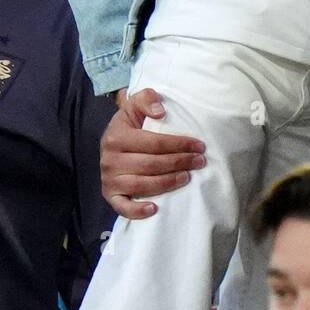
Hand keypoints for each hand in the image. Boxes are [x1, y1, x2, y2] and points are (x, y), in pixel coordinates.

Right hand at [100, 87, 205, 218]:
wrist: (110, 142)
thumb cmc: (130, 125)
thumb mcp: (135, 106)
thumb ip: (146, 99)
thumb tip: (160, 111)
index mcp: (116, 136)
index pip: (154, 143)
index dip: (179, 144)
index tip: (199, 146)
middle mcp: (110, 159)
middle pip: (151, 164)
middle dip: (179, 162)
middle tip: (200, 162)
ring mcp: (109, 179)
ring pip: (142, 185)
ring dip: (168, 183)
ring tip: (187, 177)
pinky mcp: (110, 195)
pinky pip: (122, 207)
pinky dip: (137, 211)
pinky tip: (155, 209)